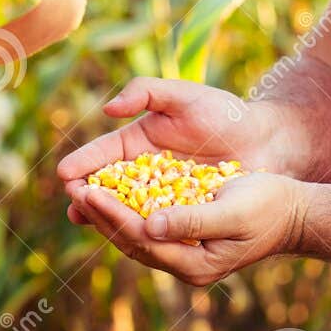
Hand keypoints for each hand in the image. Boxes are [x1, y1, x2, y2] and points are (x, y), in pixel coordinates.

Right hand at [57, 77, 285, 226]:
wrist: (265, 141)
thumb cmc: (224, 113)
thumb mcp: (184, 95)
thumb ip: (146, 92)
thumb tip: (109, 110)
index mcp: (136, 142)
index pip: (103, 153)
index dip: (83, 163)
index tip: (65, 173)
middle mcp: (142, 171)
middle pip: (106, 186)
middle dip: (86, 193)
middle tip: (74, 200)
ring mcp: (160, 196)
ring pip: (125, 208)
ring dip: (105, 216)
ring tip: (86, 219)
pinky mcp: (179, 215)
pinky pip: (154, 225)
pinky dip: (137, 231)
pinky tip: (125, 237)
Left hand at [70, 172, 306, 285]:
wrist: (293, 212)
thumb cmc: (269, 207)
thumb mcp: (233, 211)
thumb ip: (193, 221)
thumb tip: (151, 225)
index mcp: (195, 263)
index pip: (141, 238)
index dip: (112, 214)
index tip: (88, 191)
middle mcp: (185, 264)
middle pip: (131, 241)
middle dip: (101, 215)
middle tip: (72, 188)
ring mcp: (184, 254)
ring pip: (135, 236)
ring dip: (108, 214)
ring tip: (81, 191)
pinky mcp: (186, 239)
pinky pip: (147, 227)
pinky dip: (126, 211)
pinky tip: (110, 193)